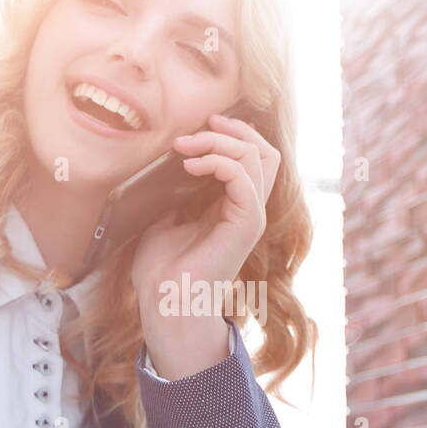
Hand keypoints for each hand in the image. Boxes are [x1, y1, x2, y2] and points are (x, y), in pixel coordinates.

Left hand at [130, 111, 280, 315]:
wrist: (165, 303)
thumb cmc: (162, 271)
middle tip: (201, 124)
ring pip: (256, 157)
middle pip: (265, 151)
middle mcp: (248, 210)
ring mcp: (250, 217)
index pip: (253, 158)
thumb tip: (165, 168)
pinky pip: (243, 176)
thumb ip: (174, 194)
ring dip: (219, 142)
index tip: (201, 125)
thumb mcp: (163, 220)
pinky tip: (191, 166)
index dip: (233, 134)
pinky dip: (218, 161)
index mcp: (233, 208)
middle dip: (234, 130)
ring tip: (186, 147)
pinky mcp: (246, 224)